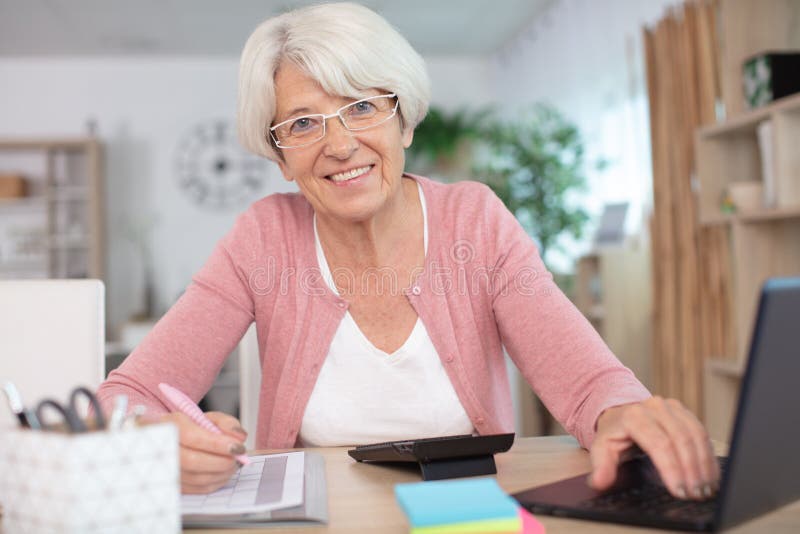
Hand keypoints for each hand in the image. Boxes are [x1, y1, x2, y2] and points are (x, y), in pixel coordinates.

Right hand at [160, 411, 247, 493]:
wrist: (171, 440)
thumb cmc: (192, 428)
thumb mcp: (209, 418)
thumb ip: (226, 424)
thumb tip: (240, 437)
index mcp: (170, 425)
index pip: (191, 436)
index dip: (216, 444)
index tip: (237, 446)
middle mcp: (163, 448)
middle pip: (192, 461)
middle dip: (222, 461)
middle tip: (238, 456)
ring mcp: (165, 469)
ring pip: (195, 478)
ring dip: (222, 473)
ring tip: (234, 463)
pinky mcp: (173, 485)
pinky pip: (197, 489)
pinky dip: (216, 482)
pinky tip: (224, 472)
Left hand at [589, 396, 718, 499]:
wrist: (620, 413)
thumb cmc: (614, 434)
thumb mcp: (602, 449)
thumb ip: (602, 466)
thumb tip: (600, 482)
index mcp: (634, 416)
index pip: (659, 444)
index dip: (672, 469)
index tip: (680, 492)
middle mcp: (654, 407)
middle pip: (681, 440)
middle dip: (692, 470)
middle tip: (697, 495)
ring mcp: (671, 407)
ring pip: (696, 435)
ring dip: (704, 465)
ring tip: (706, 489)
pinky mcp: (684, 412)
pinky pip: (702, 433)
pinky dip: (708, 456)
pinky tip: (710, 476)